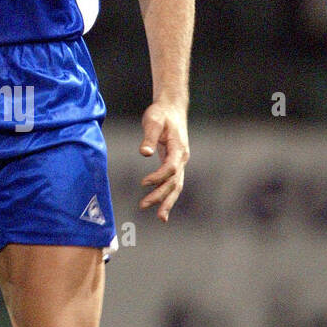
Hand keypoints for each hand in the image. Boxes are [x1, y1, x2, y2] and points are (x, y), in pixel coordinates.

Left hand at [138, 101, 188, 221]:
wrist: (172, 108)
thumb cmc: (161, 113)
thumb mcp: (153, 121)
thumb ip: (149, 136)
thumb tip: (144, 153)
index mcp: (179, 148)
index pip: (171, 168)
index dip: (158, 177)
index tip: (143, 183)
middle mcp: (183, 158)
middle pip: (175, 182)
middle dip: (162, 196)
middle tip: (145, 206)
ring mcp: (180, 162)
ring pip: (176, 186)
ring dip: (167, 201)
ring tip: (160, 217)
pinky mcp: (175, 163)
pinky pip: (173, 183)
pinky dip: (168, 195)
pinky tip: (161, 207)